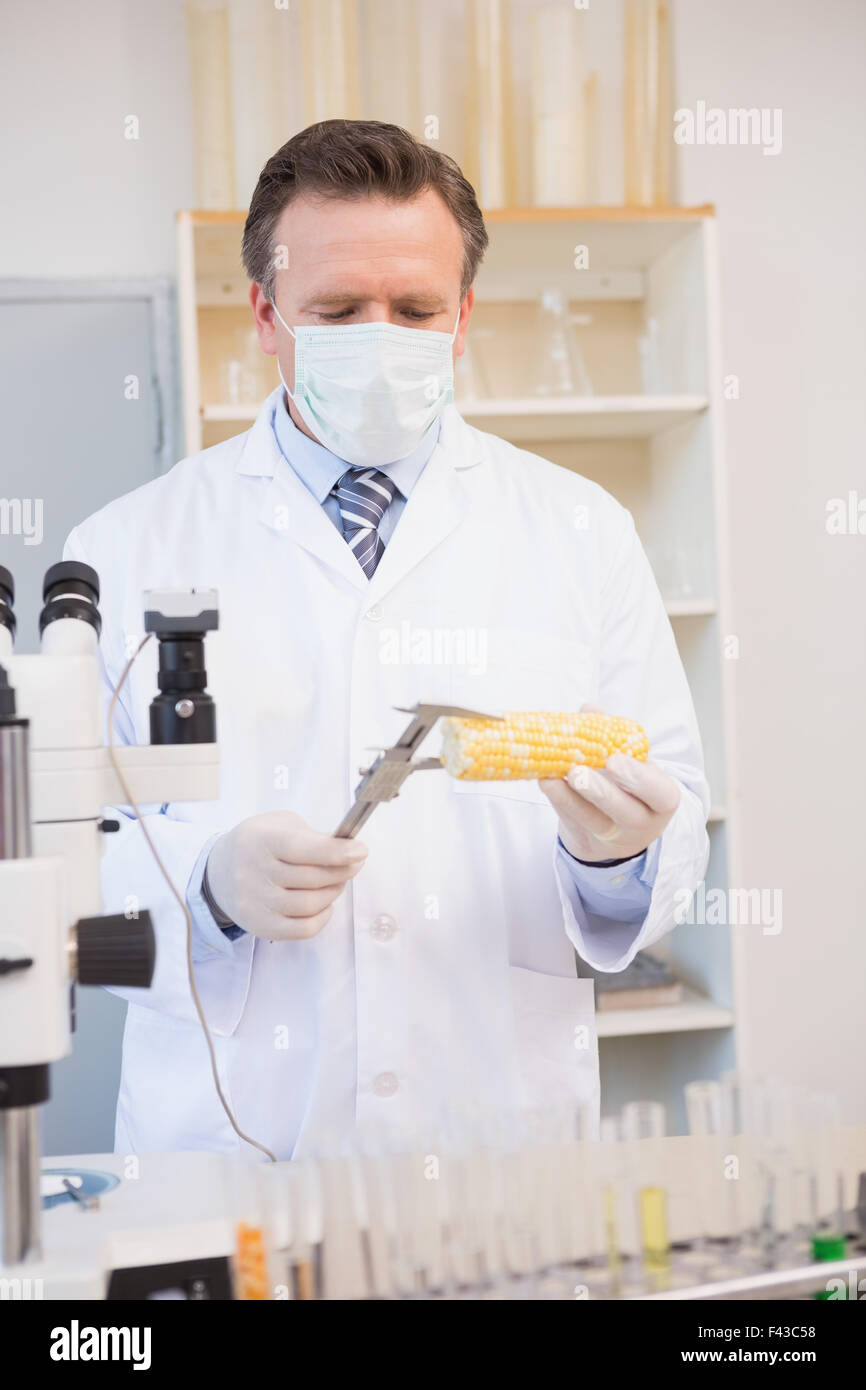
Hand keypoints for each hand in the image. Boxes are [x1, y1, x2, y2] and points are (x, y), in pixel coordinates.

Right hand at [205, 811, 367, 940]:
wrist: (219, 871)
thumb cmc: (260, 843)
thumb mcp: (281, 825)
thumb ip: (313, 836)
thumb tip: (348, 852)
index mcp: (262, 840)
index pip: (304, 848)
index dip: (338, 851)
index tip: (361, 850)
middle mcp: (254, 872)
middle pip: (312, 878)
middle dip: (343, 870)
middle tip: (354, 863)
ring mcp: (255, 902)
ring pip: (310, 905)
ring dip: (333, 892)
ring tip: (336, 881)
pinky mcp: (259, 925)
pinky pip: (302, 929)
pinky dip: (322, 917)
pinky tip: (324, 904)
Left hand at [538, 708, 679, 862]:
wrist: (619, 829)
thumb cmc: (628, 785)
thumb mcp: (631, 761)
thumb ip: (612, 734)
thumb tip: (589, 709)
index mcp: (661, 797)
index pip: (659, 792)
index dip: (638, 777)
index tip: (614, 759)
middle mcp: (642, 822)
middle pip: (626, 812)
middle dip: (602, 792)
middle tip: (579, 771)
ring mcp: (614, 837)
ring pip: (594, 821)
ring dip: (571, 797)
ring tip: (553, 775)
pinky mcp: (587, 842)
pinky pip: (571, 821)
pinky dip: (557, 800)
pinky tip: (545, 781)